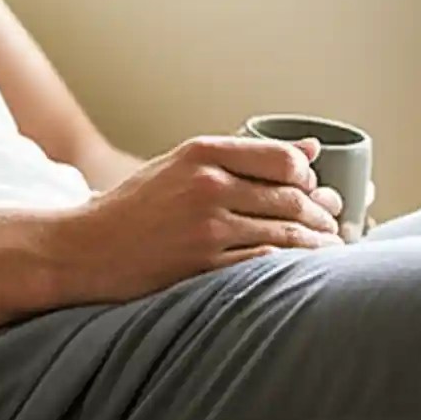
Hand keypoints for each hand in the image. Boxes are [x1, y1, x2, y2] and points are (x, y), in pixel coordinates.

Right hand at [56, 136, 344, 303]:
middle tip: (333, 219)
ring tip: (328, 245)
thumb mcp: (182, 165)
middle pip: (290, 197)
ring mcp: (206, 228)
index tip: (313, 185)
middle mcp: (206, 186)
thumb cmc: (135, 206)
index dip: (307, 174)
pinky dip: (290, 265)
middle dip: (322, 211)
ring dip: (315, 242)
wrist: (87, 248)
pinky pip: (264, 262)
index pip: (281, 158)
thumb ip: (242, 156)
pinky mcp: (203, 265)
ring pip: (284, 232)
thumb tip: (311, 151)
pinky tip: (302, 269)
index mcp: (201, 153)